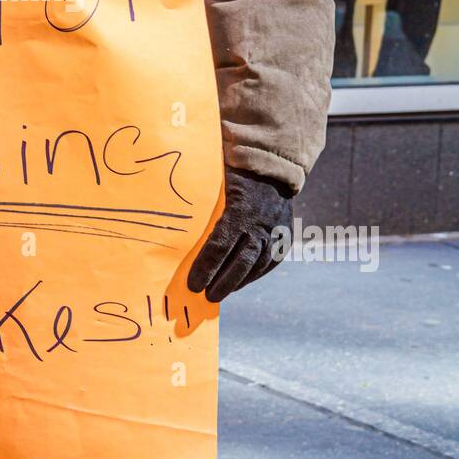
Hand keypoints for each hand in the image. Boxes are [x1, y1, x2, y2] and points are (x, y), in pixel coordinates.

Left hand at [187, 166, 292, 302]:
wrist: (272, 162)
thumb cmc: (234, 169)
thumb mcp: (215, 180)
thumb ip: (201, 202)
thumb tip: (174, 225)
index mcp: (240, 209)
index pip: (220, 246)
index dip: (205, 268)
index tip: (192, 284)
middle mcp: (260, 223)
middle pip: (240, 261)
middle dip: (221, 282)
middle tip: (206, 296)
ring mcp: (276, 230)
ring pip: (257, 265)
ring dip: (238, 282)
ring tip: (220, 293)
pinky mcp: (285, 234)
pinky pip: (271, 261)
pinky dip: (255, 274)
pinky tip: (241, 282)